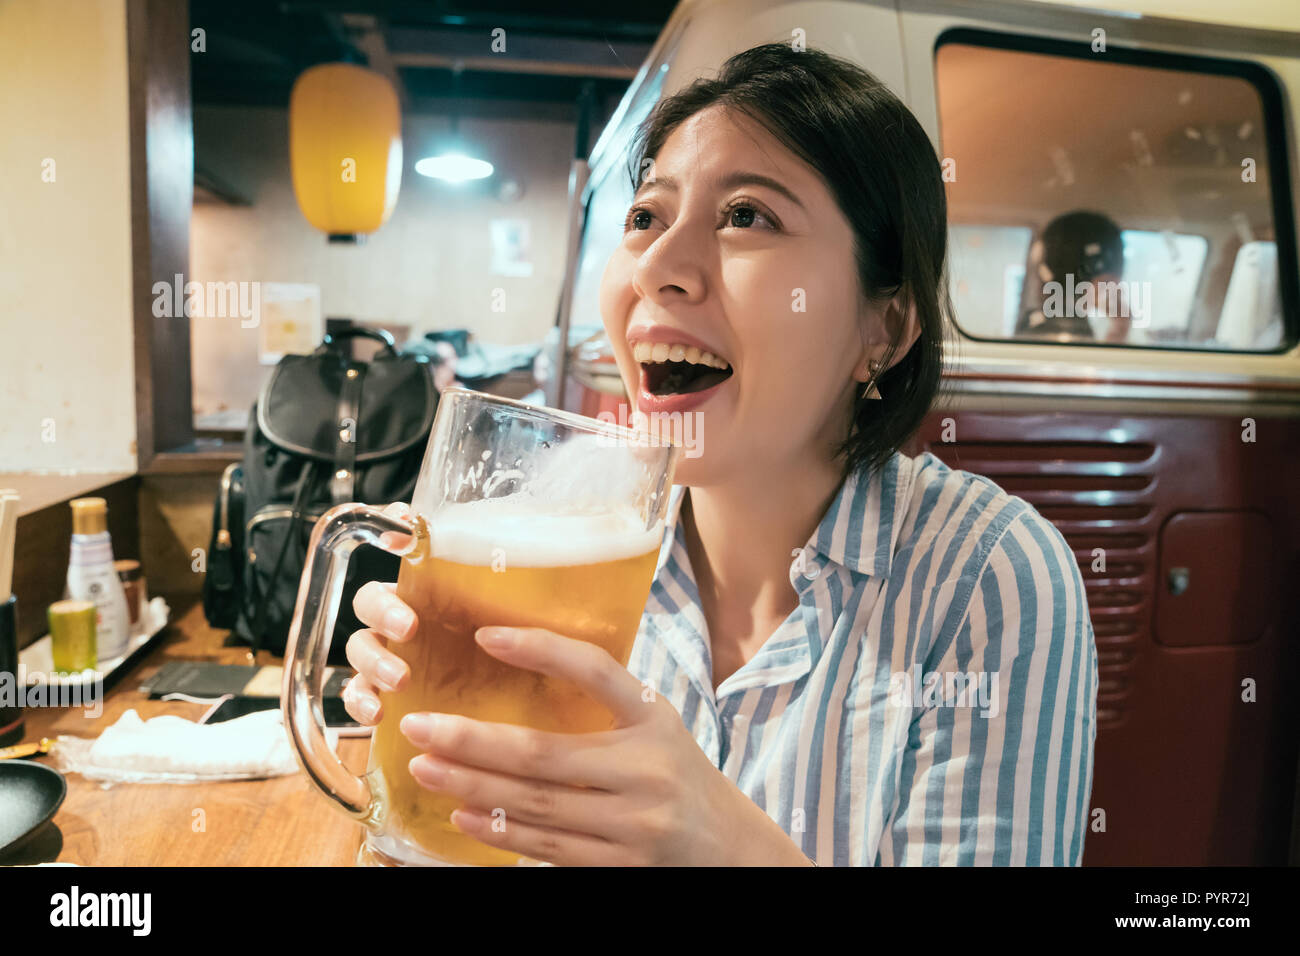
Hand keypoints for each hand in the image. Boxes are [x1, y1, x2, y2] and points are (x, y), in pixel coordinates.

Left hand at [398, 626, 810, 865]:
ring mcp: (634, 824)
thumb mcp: (655, 726)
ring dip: (471, 788)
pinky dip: (500, 833)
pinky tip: (463, 816)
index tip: (485, 636)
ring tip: (426, 768)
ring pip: (535, 805)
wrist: (730, 848)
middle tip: (418, 726)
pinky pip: (547, 848)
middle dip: (471, 740)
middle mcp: (647, 769)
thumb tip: (519, 663)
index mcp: (654, 719)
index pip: (594, 671)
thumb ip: (603, 703)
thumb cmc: (678, 774)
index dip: (540, 649)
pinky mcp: (621, 865)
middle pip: (542, 754)